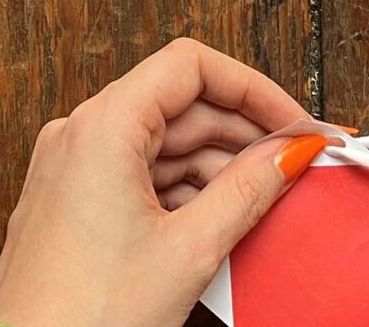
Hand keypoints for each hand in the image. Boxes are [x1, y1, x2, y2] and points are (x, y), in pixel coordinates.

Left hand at [0, 38, 331, 326]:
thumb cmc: (85, 317)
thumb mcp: (189, 250)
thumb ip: (248, 191)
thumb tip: (289, 154)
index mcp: (102, 127)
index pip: (190, 66)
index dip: (252, 88)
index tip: (293, 123)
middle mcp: (79, 135)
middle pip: (180, 104)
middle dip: (242, 133)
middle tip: (295, 163)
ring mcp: (72, 167)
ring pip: (163, 142)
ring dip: (218, 166)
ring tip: (265, 199)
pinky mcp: (73, 201)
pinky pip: (140, 174)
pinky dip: (185, 189)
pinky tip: (222, 219)